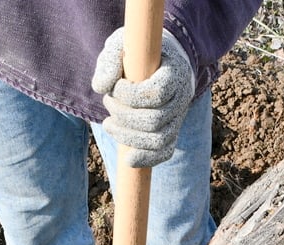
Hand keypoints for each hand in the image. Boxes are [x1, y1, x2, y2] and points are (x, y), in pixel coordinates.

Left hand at [92, 29, 195, 167]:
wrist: (160, 60)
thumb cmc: (138, 52)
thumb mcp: (121, 45)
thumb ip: (109, 61)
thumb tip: (101, 87)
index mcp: (175, 73)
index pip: (155, 94)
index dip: (129, 95)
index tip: (116, 86)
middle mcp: (182, 97)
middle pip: (155, 121)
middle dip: (123, 116)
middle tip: (107, 102)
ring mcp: (179, 117)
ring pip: (159, 140)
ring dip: (128, 137)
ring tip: (108, 124)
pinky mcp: (172, 131)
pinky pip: (165, 152)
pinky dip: (147, 159)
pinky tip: (128, 159)